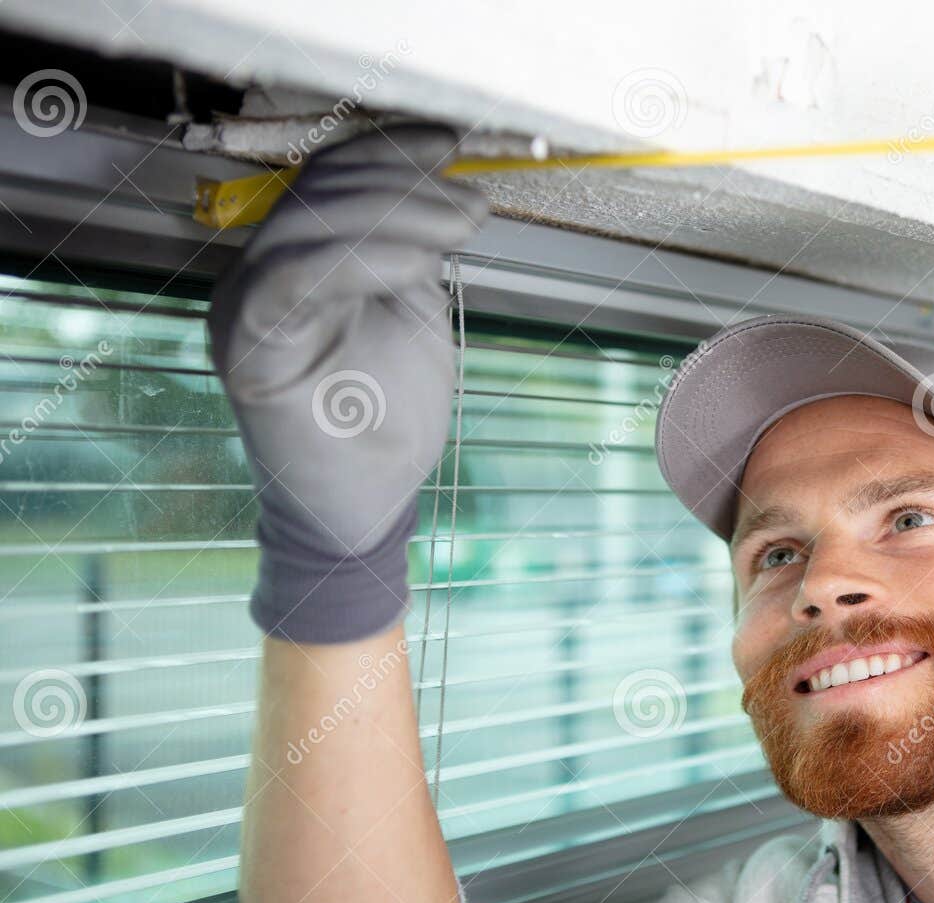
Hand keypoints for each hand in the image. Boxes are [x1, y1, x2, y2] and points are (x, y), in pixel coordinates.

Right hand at [208, 125, 488, 643]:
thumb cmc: (387, 416)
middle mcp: (255, 277)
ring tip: (461, 225)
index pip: (326, 183)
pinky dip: (360, 258)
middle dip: (404, 186)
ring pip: (308, 227)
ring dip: (396, 214)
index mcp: (290, 261)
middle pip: (318, 196)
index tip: (447, 145)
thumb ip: (406, 251)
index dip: (385, 153)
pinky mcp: (249, 351)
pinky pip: (294, 281)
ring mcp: (244, 311)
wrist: (366, 506)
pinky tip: (417, 263)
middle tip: (470, 204)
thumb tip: (434, 185)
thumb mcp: (410, 313)